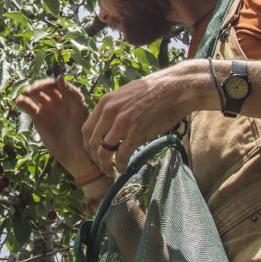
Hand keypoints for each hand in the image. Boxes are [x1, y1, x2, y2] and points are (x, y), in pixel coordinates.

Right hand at [14, 77, 95, 177]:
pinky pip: (29, 107)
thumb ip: (69, 93)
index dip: (47, 83)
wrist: (74, 153)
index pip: (56, 84)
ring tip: (23, 95)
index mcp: (69, 95)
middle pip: (44, 88)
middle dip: (36, 87)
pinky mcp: (38, 118)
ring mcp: (46, 108)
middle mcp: (57, 99)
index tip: (41, 86)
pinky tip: (19, 102)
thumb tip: (59, 76)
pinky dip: (23, 103)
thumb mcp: (77, 110)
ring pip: (35, 96)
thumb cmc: (80, 131)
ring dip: (28, 93)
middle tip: (29, 91)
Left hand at [82, 63, 206, 173]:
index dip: (88, 145)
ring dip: (105, 166)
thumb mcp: (125, 94)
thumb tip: (108, 122)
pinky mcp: (136, 134)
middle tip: (101, 166)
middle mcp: (109, 113)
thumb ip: (113, 107)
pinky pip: (121, 155)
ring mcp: (122, 123)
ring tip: (110, 172)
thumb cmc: (154, 91)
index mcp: (105, 102)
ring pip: (103, 152)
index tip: (94, 153)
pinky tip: (123, 169)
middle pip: (92, 143)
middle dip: (95, 158)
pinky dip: (120, 165)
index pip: (86, 129)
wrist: (174, 89)